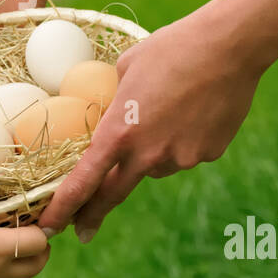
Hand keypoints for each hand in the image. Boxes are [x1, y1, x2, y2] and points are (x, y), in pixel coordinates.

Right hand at [0, 171, 51, 277]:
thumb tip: (0, 177)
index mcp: (2, 248)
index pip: (39, 241)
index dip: (42, 228)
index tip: (35, 216)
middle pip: (36, 266)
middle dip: (40, 250)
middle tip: (32, 233)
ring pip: (14, 277)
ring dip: (18, 262)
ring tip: (4, 243)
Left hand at [37, 3, 268, 242]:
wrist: (228, 46)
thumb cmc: (170, 48)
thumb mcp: (125, 70)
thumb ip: (113, 102)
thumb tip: (110, 113)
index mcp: (119, 132)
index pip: (84, 181)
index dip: (63, 208)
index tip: (49, 227)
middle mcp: (148, 154)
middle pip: (114, 194)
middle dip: (94, 215)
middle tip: (83, 231)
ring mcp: (181, 158)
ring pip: (156, 165)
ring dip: (152, 151)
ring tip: (169, 107)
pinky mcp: (208, 154)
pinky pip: (185, 154)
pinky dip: (183, 140)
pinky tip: (194, 109)